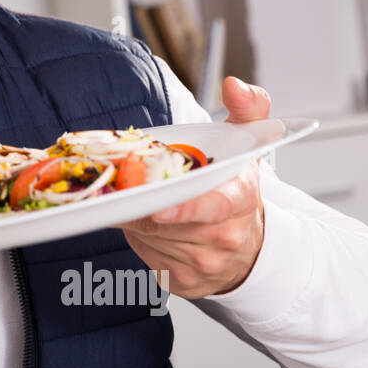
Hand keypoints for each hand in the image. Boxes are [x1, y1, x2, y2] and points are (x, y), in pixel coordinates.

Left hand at [118, 76, 272, 298]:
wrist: (248, 243)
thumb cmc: (234, 187)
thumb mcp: (246, 144)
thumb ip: (247, 108)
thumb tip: (235, 85)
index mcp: (241, 198)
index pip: (216, 206)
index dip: (186, 209)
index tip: (160, 208)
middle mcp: (227, 236)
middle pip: (167, 222)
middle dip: (140, 204)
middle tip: (119, 187)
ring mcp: (206, 264)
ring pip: (150, 239)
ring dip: (134, 219)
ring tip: (138, 200)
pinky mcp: (185, 283)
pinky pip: (147, 259)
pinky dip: (138, 240)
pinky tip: (145, 225)